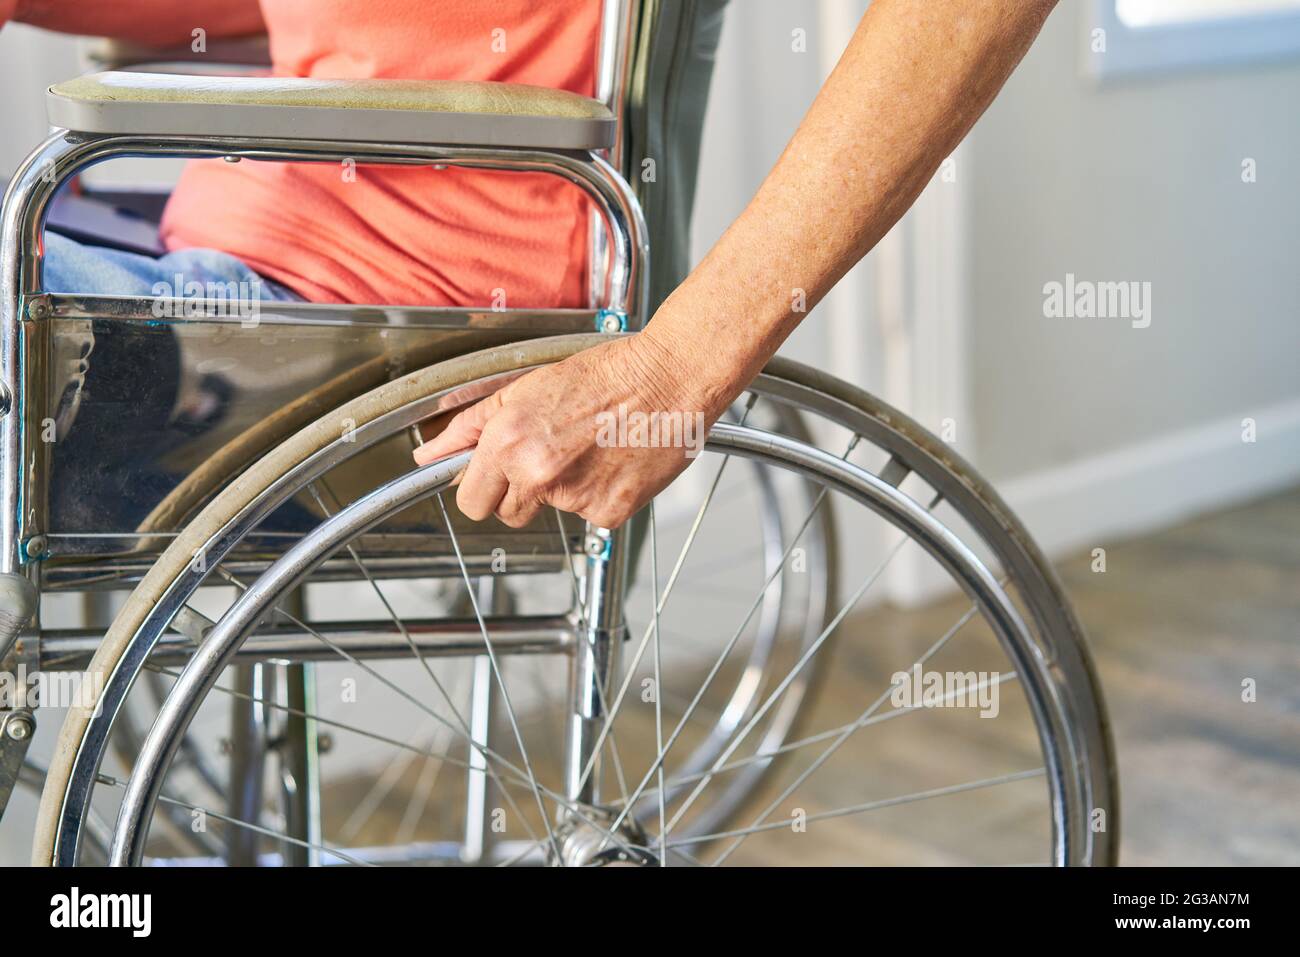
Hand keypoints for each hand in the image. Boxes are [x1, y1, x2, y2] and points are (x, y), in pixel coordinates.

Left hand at [412, 332, 728, 528]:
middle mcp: (537, 473)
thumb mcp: (527, 387)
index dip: (481, 488)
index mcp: (509, 441)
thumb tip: (429, 453)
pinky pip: (590, 518)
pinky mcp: (609, 512)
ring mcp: (574, 497)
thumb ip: (472, 425)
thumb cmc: (607, 374)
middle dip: (519, 494)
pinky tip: (612, 462)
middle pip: (506, 515)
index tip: (494, 479)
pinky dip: (599, 497)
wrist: (671, 378)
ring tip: (588, 449)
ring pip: (552, 513)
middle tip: (550, 456)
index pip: (470, 500)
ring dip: (563, 491)